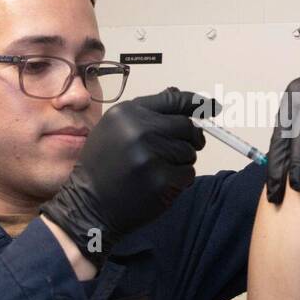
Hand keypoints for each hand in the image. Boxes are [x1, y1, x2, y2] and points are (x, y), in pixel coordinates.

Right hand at [41, 87, 211, 264]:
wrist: (88, 205)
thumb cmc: (102, 166)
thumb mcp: (114, 129)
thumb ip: (146, 113)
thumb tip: (178, 95)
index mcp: (128, 112)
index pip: (174, 101)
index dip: (197, 103)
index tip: (212, 107)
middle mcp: (140, 129)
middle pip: (186, 127)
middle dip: (190, 139)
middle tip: (179, 151)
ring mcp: (151, 155)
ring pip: (189, 152)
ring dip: (182, 162)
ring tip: (158, 170)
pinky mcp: (160, 180)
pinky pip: (187, 174)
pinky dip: (180, 181)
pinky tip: (159, 184)